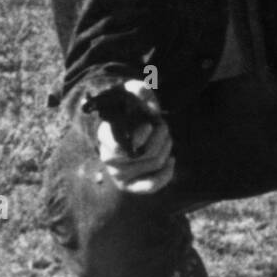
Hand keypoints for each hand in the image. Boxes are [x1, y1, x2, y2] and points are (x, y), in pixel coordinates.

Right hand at [96, 79, 174, 194]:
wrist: (127, 126)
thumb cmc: (131, 106)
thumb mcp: (132, 91)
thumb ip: (140, 91)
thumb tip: (152, 109)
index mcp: (105, 135)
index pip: (119, 146)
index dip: (139, 136)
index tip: (148, 125)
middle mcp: (108, 157)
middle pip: (146, 152)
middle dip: (161, 134)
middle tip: (161, 124)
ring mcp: (118, 174)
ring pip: (155, 162)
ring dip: (166, 145)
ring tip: (164, 136)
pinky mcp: (130, 185)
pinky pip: (151, 186)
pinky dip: (166, 173)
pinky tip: (171, 160)